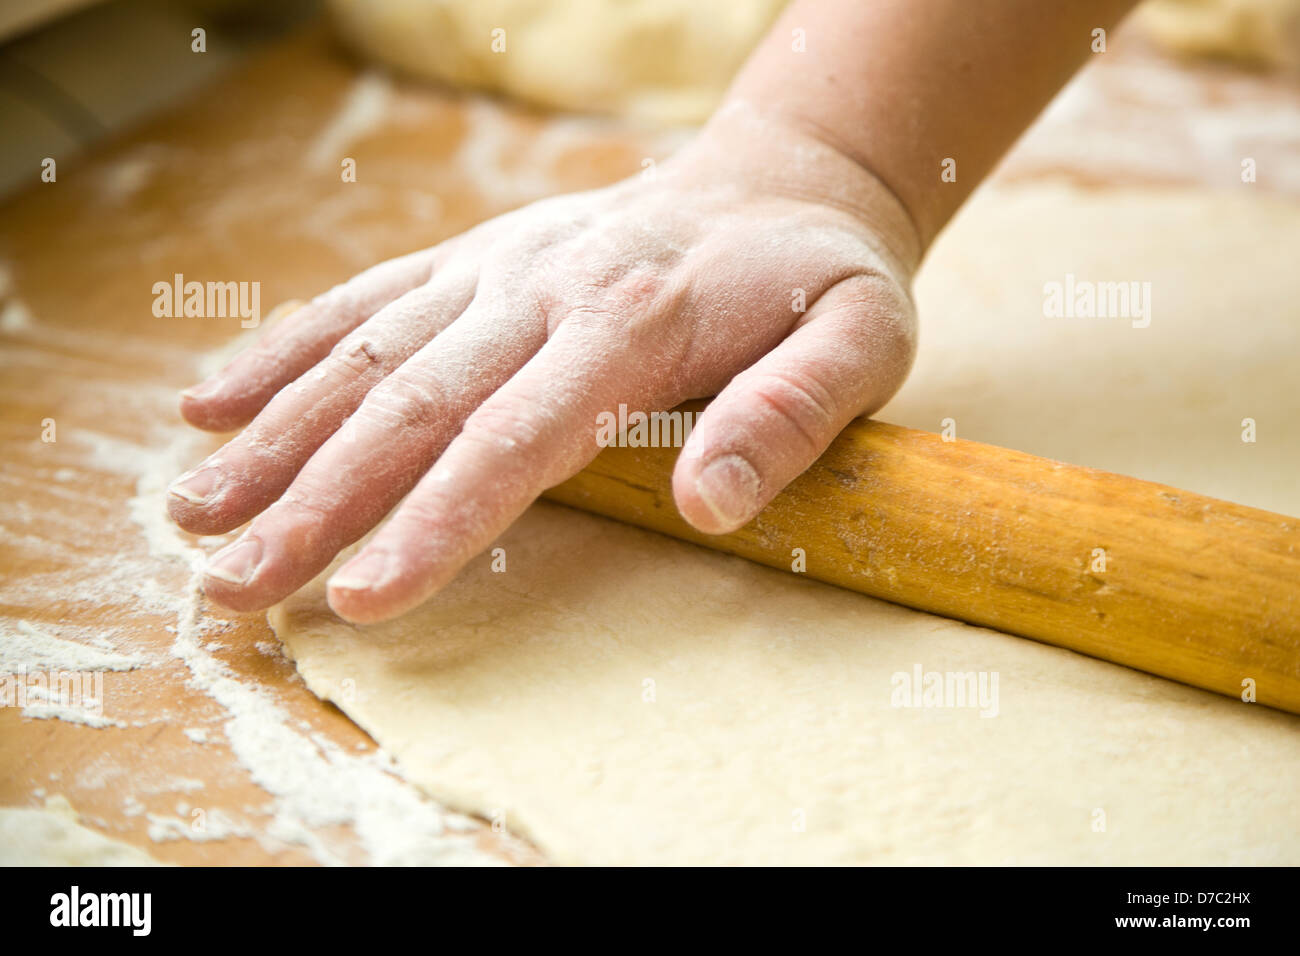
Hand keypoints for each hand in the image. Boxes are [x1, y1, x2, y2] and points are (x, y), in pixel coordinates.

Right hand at [168, 101, 921, 622]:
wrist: (781, 179)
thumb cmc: (818, 280)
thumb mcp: (860, 340)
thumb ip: (792, 415)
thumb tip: (710, 505)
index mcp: (632, 323)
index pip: (516, 440)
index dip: (437, 523)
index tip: (363, 596)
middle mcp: (542, 289)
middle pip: (413, 405)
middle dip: (317, 502)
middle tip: (234, 586)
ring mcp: (497, 268)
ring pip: (368, 354)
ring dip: (276, 435)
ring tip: (192, 511)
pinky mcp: (474, 260)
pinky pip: (366, 300)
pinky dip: (286, 350)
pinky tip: (213, 402)